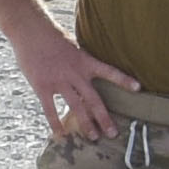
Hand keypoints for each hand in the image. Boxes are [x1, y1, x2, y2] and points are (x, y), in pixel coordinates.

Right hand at [17, 30, 138, 146]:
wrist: (30, 30)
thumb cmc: (51, 36)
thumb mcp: (73, 45)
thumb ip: (81, 60)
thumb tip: (87, 71)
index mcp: (85, 61)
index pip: (109, 71)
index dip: (124, 80)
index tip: (138, 88)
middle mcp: (75, 73)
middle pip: (94, 99)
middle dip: (104, 118)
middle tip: (113, 134)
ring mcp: (59, 81)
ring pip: (76, 107)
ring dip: (86, 124)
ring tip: (93, 138)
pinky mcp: (43, 86)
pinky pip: (50, 110)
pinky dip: (56, 124)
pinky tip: (61, 135)